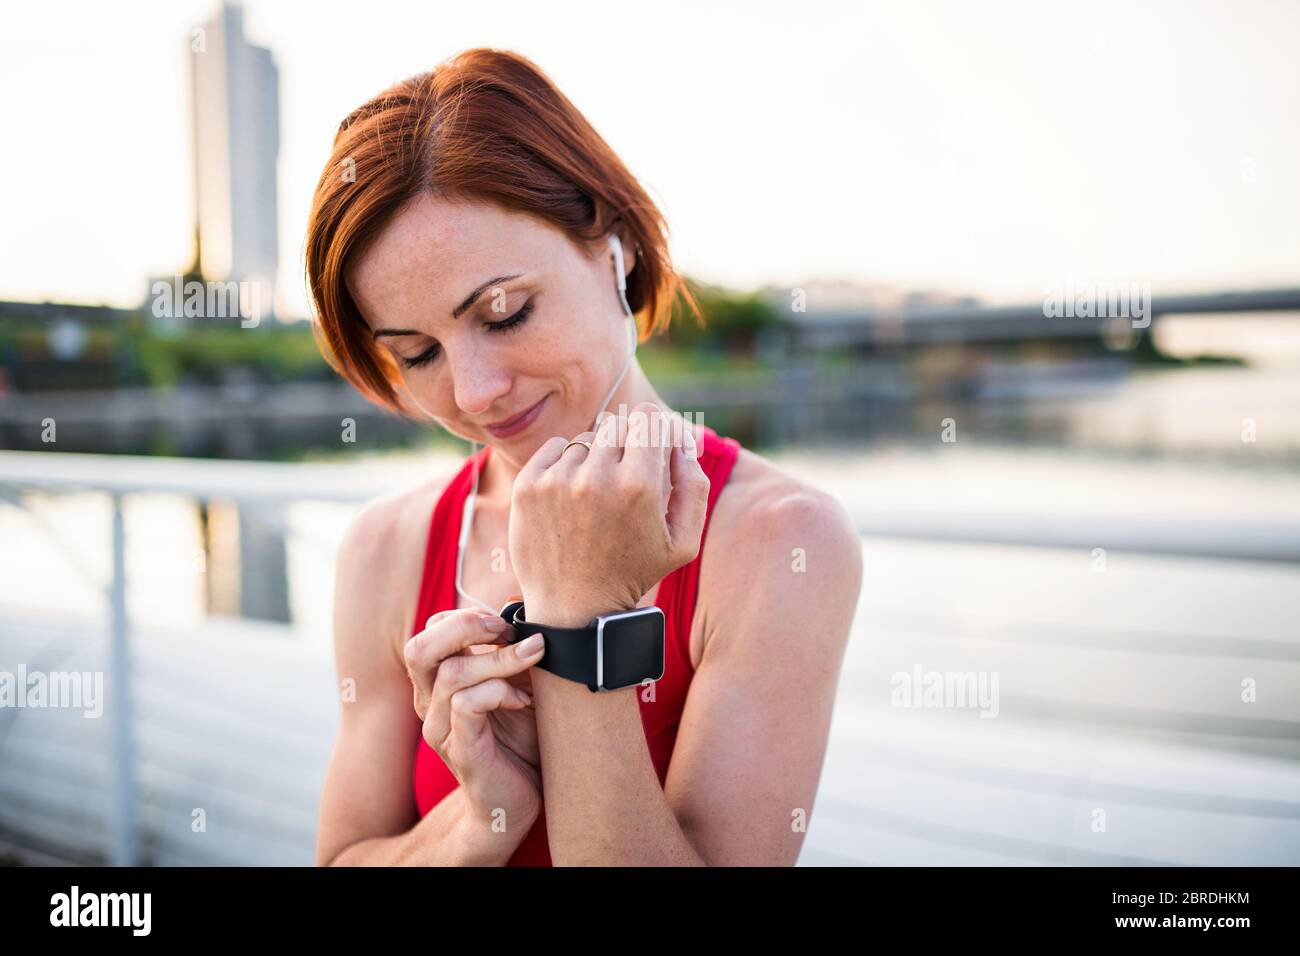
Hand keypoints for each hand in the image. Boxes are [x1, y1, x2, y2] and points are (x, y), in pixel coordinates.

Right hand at [405, 608, 545, 828]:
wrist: (521, 800)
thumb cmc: (522, 740)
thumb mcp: (521, 684)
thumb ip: (513, 650)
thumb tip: (517, 606)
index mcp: (439, 683)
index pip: (430, 631)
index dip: (467, 617)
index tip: (508, 624)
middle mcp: (430, 703)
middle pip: (420, 646)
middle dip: (466, 627)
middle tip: (507, 632)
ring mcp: (441, 728)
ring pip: (451, 673)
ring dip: (499, 659)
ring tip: (532, 661)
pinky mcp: (460, 750)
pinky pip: (466, 704)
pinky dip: (499, 691)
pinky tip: (522, 701)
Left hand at [508, 402, 709, 625]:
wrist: (574, 609)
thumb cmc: (633, 573)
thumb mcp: (683, 541)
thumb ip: (695, 486)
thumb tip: (682, 441)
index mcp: (639, 486)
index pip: (648, 419)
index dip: (655, 431)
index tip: (653, 449)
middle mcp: (596, 476)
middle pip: (617, 426)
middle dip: (627, 445)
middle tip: (626, 477)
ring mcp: (557, 480)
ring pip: (586, 440)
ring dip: (596, 459)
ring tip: (597, 498)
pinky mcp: (528, 485)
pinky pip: (554, 448)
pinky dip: (565, 463)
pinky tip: (572, 495)